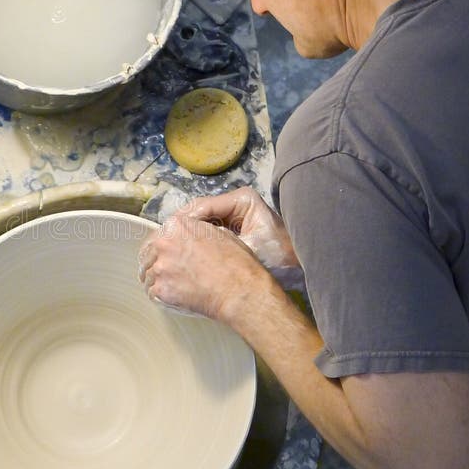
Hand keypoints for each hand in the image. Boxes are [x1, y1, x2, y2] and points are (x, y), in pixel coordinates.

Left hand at [138, 212, 264, 323]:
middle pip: (147, 255)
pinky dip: (160, 295)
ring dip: (157, 280)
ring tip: (173, 286)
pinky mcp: (161, 289)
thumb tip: (191, 236)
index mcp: (177, 225)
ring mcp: (160, 267)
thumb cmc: (235, 264)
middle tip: (167, 273)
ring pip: (147, 274)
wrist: (238, 291)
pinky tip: (173, 296)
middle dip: (155, 263)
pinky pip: (152, 292)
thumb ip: (197, 231)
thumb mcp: (220, 233)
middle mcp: (164, 244)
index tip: (164, 256)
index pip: (156, 236)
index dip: (160, 248)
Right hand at [177, 188, 299, 269]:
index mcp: (242, 199)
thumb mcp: (248, 247)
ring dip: (189, 236)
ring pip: (202, 223)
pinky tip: (188, 254)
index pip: (204, 206)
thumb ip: (220, 239)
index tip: (171, 234)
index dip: (186, 220)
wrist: (300, 269)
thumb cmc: (280, 257)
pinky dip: (199, 243)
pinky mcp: (233, 229)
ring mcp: (234, 215)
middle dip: (184, 228)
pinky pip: (210, 233)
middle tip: (168, 244)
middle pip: (200, 213)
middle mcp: (236, 203)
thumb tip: (187, 233)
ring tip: (174, 250)